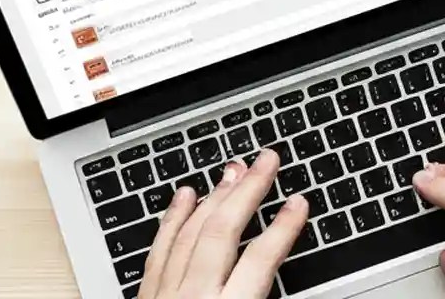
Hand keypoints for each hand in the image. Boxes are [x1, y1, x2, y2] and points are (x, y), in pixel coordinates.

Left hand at [139, 149, 309, 298]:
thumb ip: (263, 294)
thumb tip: (280, 265)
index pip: (260, 260)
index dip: (283, 228)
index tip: (299, 203)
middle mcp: (193, 296)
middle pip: (221, 233)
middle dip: (248, 191)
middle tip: (267, 160)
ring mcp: (164, 295)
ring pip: (189, 234)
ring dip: (215, 197)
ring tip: (234, 170)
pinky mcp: (146, 297)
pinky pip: (158, 250)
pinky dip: (172, 219)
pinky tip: (183, 197)